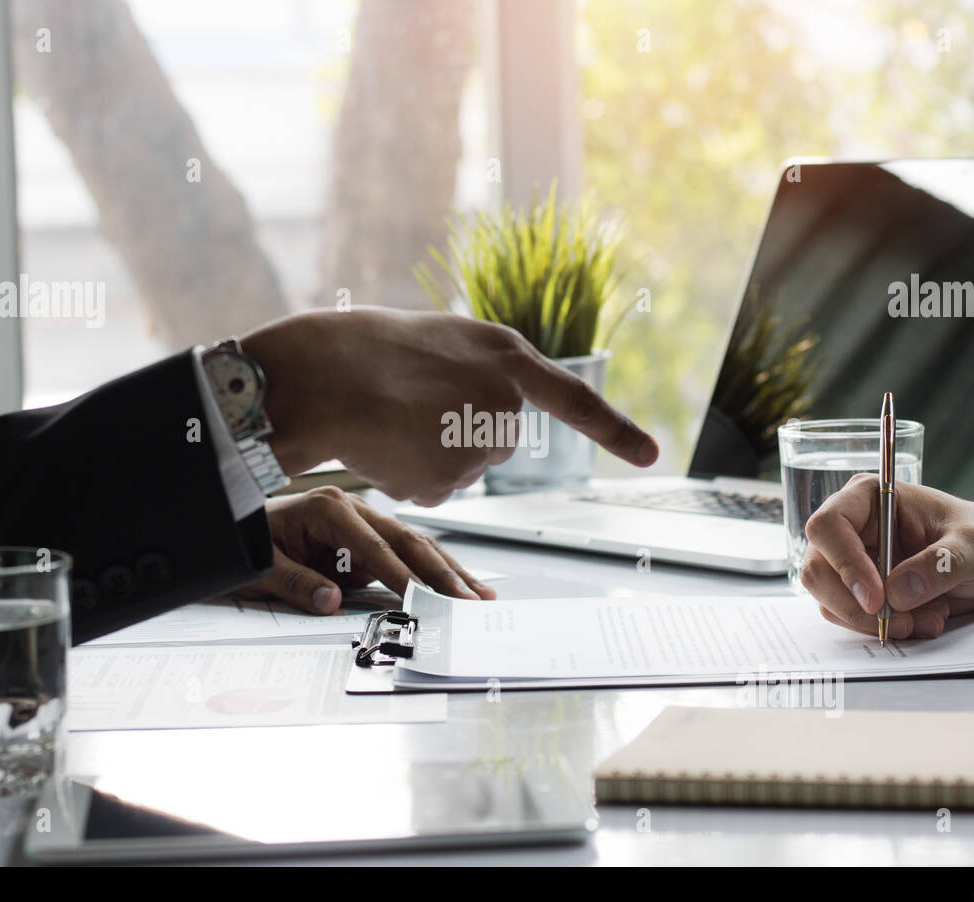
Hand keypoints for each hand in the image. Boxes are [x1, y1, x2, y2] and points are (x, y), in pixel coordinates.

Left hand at [233, 486, 496, 613]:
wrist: (235, 525)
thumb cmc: (249, 543)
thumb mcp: (263, 566)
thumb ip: (296, 583)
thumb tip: (331, 602)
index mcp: (329, 508)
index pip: (373, 545)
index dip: (400, 574)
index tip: (423, 599)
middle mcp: (354, 509)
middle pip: (408, 541)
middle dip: (442, 574)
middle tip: (469, 600)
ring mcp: (365, 523)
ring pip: (417, 547)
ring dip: (449, 572)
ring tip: (479, 595)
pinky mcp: (369, 541)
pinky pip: (407, 557)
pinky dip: (434, 573)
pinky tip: (459, 586)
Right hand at [240, 307, 658, 504]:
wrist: (323, 378)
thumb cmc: (371, 349)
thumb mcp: (445, 342)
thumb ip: (483, 374)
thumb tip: (492, 421)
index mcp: (508, 357)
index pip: (576, 401)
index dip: (615, 429)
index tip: (651, 453)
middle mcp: (505, 405)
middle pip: (499, 438)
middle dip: (464, 429)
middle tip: (415, 403)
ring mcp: (480, 447)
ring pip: (466, 465)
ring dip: (434, 452)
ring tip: (393, 419)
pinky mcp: (449, 483)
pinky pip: (438, 488)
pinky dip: (413, 475)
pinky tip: (387, 446)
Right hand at [799, 475, 973, 638]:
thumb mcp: (971, 545)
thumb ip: (938, 565)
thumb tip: (896, 594)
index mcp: (867, 499)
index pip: (828, 527)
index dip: (845, 564)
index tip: (877, 600)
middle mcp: (849, 529)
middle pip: (818, 570)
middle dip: (857, 607)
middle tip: (902, 623)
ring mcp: (847, 562)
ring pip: (829, 600)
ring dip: (874, 622)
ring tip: (925, 620)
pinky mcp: (855, 591)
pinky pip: (849, 617)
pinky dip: (881, 629)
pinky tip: (919, 620)